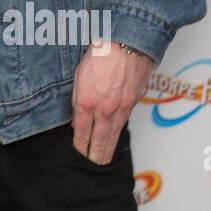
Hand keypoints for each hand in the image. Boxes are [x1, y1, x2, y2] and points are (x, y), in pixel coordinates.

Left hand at [71, 41, 154, 163]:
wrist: (127, 44)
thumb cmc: (100, 55)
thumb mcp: (79, 76)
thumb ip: (77, 100)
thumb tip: (78, 119)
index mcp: (87, 101)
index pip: (82, 132)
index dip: (80, 146)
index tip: (79, 154)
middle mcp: (105, 109)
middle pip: (99, 139)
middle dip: (95, 154)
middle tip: (93, 165)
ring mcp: (120, 108)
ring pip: (114, 135)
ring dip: (108, 149)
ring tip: (104, 160)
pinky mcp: (132, 104)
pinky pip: (123, 123)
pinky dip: (118, 133)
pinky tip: (114, 139)